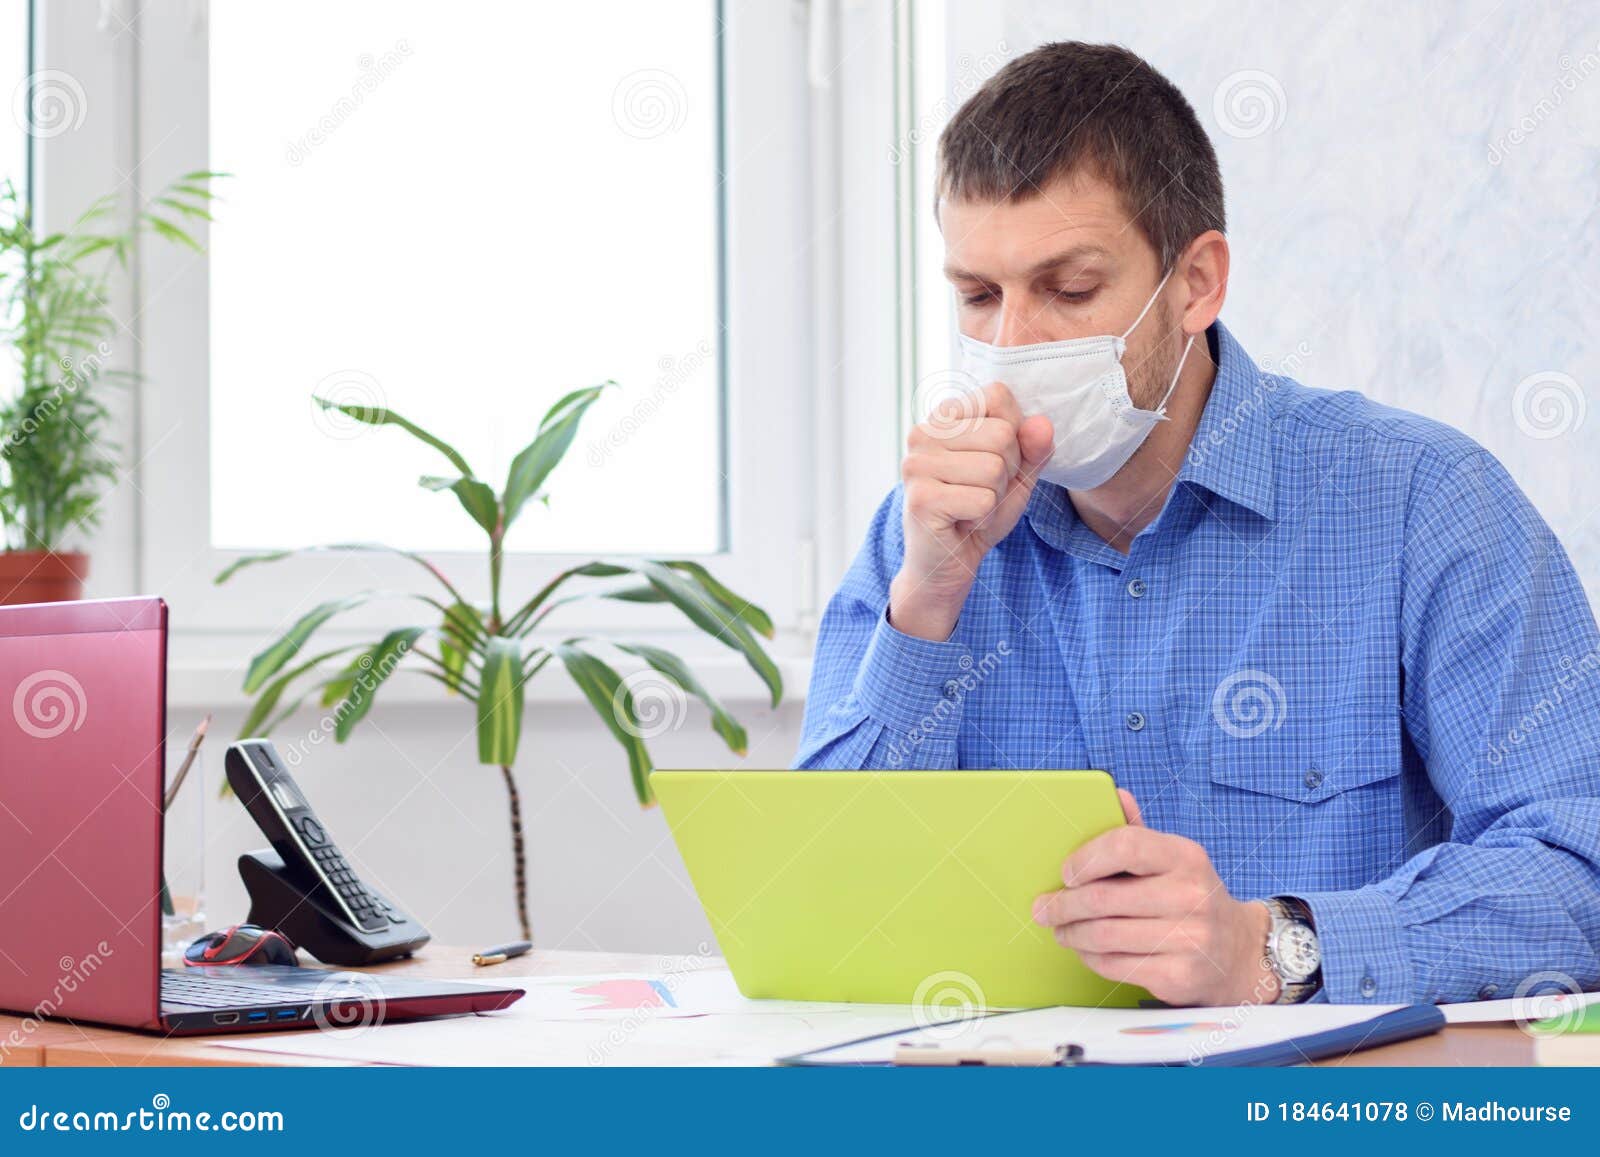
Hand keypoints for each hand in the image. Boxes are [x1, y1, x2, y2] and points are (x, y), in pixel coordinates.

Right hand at [890, 382, 1052, 640]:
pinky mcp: (921, 499)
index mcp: (943, 416)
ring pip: (994, 468)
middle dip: (1006, 472)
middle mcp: (922, 432)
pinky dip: (984, 518)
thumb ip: (1033, 447)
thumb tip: (1043, 424)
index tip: (990, 462)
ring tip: (970, 508)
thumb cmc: (979, 511)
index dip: (1013, 434)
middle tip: (980, 493)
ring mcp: (917, 465)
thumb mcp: (1017, 474)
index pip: (999, 396)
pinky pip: (983, 500)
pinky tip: (962, 523)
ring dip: (995, 498)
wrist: (948, 563)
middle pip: (1002, 434)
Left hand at [1032, 791, 1278, 1006]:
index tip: (1065, 873)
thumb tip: (1114, 795)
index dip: (1086, 858)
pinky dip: (1090, 958)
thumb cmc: (1190, 896)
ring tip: (1060, 929)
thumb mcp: (1173, 859)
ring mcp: (1188, 938)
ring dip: (1071, 934)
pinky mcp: (1178, 975)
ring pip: (1103, 936)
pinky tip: (1085, 949)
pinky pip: (1115, 965)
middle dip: (1062, 905)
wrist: (1238, 951)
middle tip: (1043, 908)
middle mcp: (1190, 895)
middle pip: (1102, 899)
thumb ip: (1138, 833)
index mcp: (1185, 857)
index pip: (1125, 846)